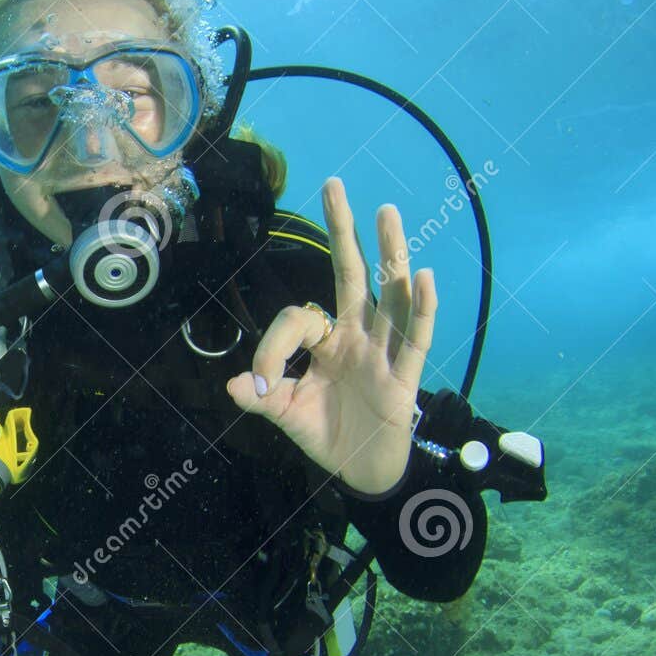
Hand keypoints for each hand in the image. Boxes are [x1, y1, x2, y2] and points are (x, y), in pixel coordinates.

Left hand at [227, 177, 436, 494]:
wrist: (360, 472)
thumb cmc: (327, 433)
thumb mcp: (286, 415)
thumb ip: (262, 399)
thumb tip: (233, 386)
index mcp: (326, 341)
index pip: (298, 320)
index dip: (272, 347)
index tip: (259, 384)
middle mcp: (357, 335)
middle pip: (351, 274)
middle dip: (342, 230)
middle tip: (332, 184)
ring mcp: (382, 351)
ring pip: (389, 294)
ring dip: (390, 254)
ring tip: (387, 211)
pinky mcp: (404, 377)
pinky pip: (415, 337)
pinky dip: (421, 309)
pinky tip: (422, 276)